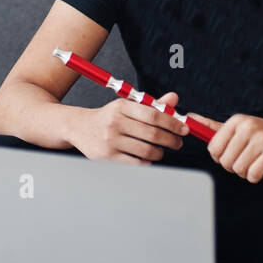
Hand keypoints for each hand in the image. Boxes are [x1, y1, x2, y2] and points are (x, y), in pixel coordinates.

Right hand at [68, 93, 186, 163]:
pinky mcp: (107, 157)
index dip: (173, 123)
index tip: (184, 129)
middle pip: (153, 134)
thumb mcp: (127, 105)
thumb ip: (152, 104)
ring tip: (162, 150)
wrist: (79, 127)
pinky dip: (147, 162)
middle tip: (178, 142)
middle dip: (171, 140)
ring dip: (160, 153)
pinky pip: (136, 163)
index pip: (154, 114)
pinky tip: (148, 158)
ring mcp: (110, 141)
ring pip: (146, 151)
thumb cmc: (108, 117)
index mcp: (122, 106)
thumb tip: (174, 99)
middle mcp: (115, 122)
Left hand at [192, 113, 262, 182]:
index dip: (220, 158)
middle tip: (244, 162)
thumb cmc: (262, 134)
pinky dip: (255, 176)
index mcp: (237, 121)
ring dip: (245, 172)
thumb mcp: (239, 127)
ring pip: (239, 169)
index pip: (213, 148)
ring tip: (254, 164)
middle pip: (225, 161)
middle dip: (233, 167)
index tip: (230, 155)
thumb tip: (190, 119)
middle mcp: (248, 127)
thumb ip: (214, 126)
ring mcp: (261, 139)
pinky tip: (262, 169)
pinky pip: (253, 174)